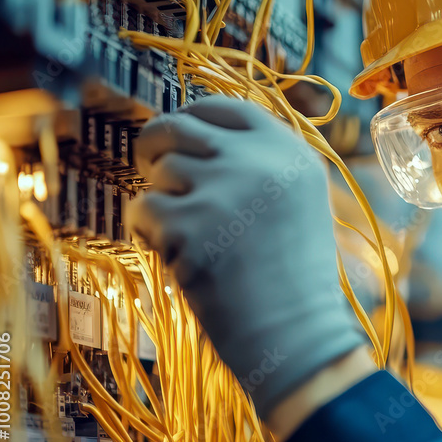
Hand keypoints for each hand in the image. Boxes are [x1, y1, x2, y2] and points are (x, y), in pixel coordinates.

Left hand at [130, 96, 365, 419]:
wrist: (296, 333)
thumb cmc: (294, 276)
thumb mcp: (299, 200)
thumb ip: (259, 162)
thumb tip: (196, 137)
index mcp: (290, 151)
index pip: (225, 107)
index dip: (192, 119)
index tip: (179, 138)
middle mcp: (257, 160)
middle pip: (178, 127)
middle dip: (156, 148)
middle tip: (152, 171)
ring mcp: (222, 190)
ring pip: (158, 173)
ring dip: (162, 203)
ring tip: (192, 239)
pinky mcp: (189, 226)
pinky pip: (142, 211)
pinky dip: (151, 234)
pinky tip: (183, 259)